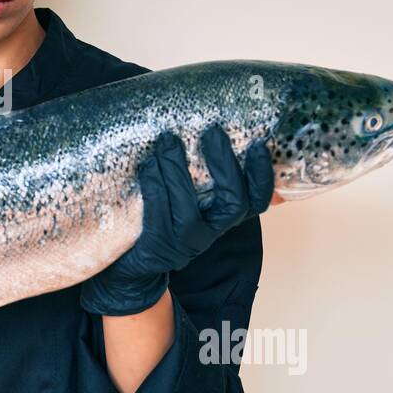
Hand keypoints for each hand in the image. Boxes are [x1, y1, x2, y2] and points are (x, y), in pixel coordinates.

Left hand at [80, 126, 273, 316]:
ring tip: (168, 140)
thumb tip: (203, 127)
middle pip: (234, 203)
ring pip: (189, 208)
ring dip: (178, 170)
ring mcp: (186, 243)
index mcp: (223, 217)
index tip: (258, 145)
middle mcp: (212, 232)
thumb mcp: (185, 196)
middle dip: (225, 166)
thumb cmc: (160, 217)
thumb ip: (198, 173)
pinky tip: (148, 165)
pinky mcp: (159, 247)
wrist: (130, 266)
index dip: (262, 176)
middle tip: (212, 132)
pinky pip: (158, 214)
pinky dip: (154, 185)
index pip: (259, 201)